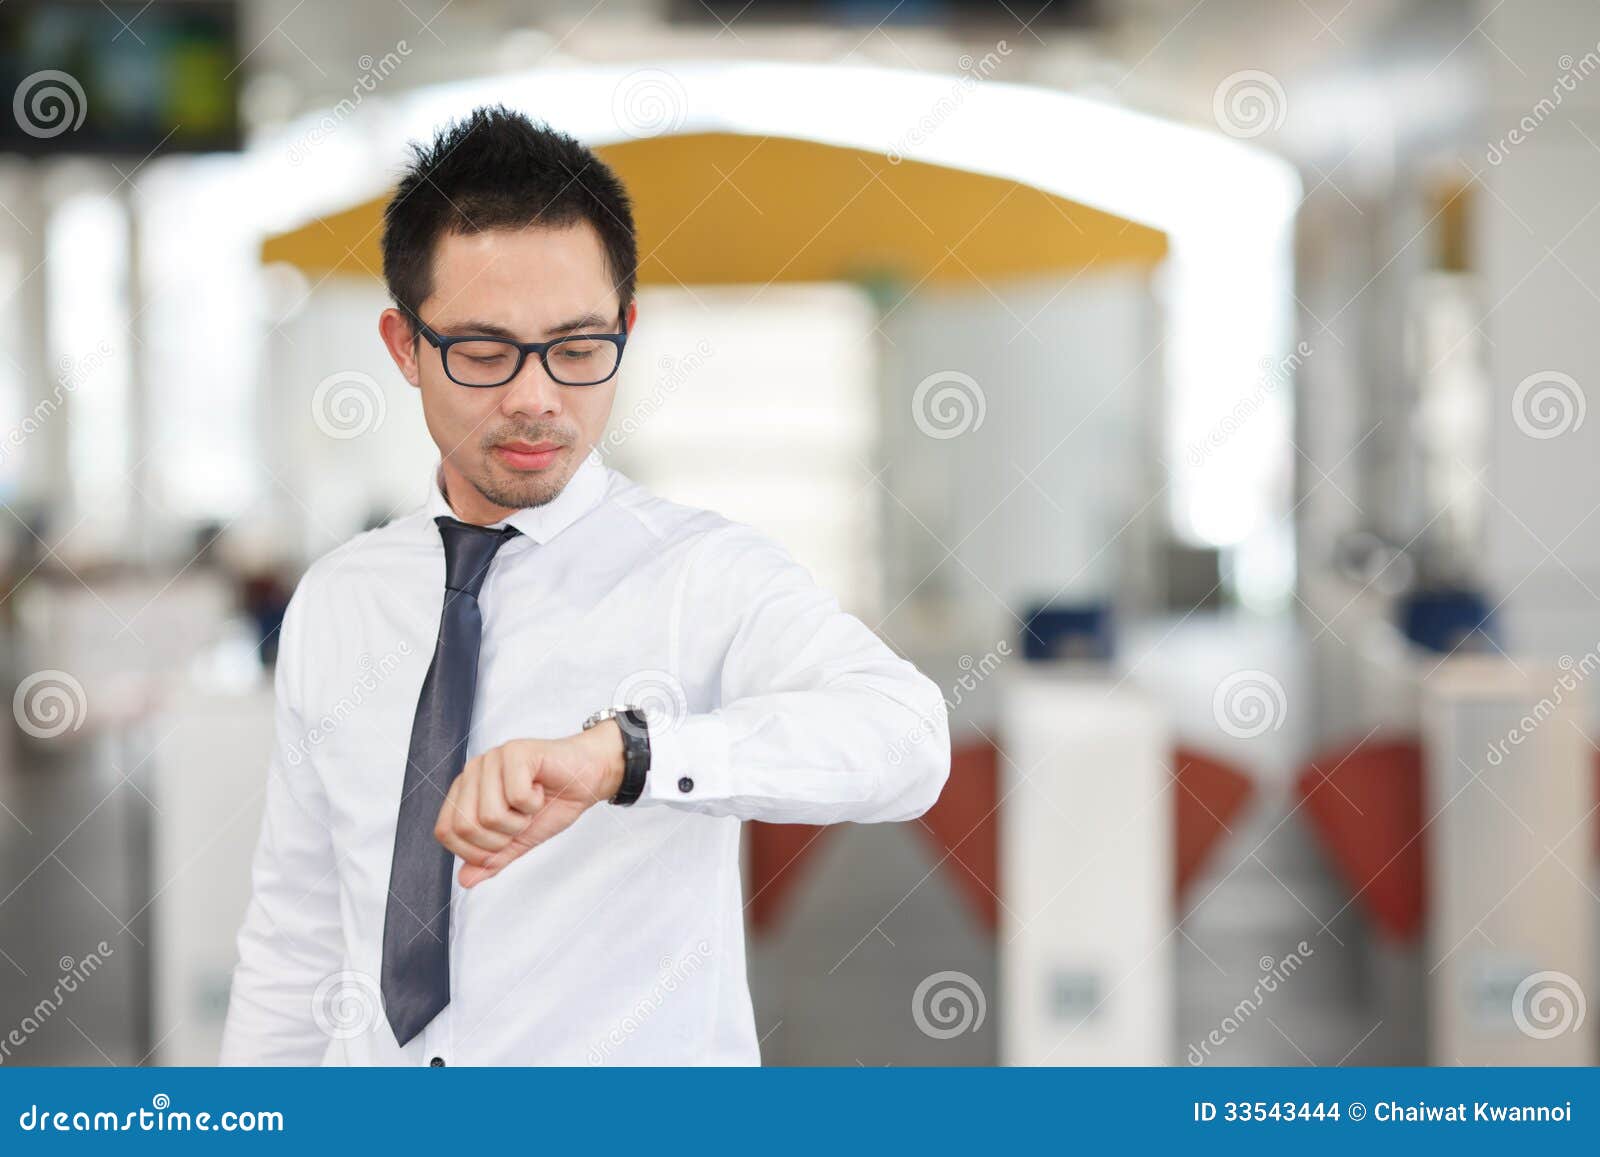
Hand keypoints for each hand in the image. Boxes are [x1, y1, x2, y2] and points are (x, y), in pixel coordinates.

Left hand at [433, 720, 625, 887]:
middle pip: (465, 826)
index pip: (446, 831)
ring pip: (489, 815)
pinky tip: (541, 789)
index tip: (504, 840)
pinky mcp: (515, 752)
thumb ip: (492, 859)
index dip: (475, 850)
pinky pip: (516, 796)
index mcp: (465, 790)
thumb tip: (465, 880)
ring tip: (532, 804)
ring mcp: (492, 759)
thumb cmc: (553, 802)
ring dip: (520, 821)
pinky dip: (534, 803)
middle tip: (522, 821)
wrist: (587, 778)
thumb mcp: (518, 840)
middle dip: (500, 837)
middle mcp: (472, 771)